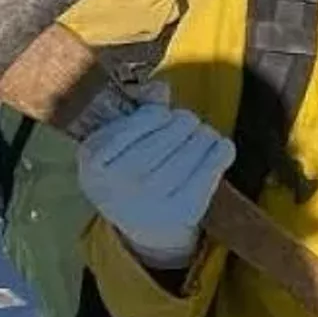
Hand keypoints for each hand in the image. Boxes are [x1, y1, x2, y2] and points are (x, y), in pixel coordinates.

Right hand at [77, 104, 234, 267]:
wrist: (143, 228)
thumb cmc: (130, 171)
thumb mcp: (118, 140)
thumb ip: (138, 107)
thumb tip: (160, 88)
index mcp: (95, 159)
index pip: (146, 116)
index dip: (160, 112)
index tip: (160, 119)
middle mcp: (121, 181)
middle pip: (176, 125)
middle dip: (184, 121)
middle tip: (183, 128)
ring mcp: (153, 198)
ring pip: (199, 140)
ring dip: (204, 134)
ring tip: (198, 140)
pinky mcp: (185, 209)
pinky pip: (216, 162)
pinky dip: (222, 149)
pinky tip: (217, 148)